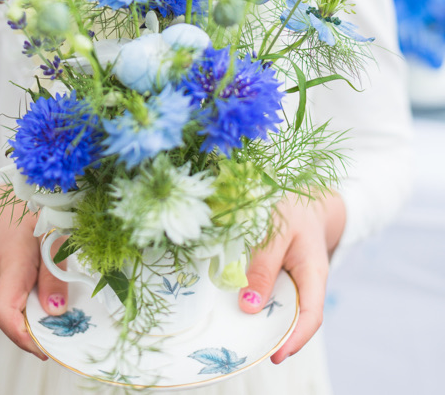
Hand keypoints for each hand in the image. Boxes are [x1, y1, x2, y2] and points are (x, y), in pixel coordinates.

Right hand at [0, 190, 68, 359]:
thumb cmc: (28, 216)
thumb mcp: (51, 233)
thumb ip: (54, 270)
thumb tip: (57, 311)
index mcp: (7, 267)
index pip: (4, 313)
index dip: (24, 337)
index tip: (48, 349)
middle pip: (13, 324)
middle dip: (41, 335)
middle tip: (74, 336)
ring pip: (16, 320)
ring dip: (39, 324)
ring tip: (69, 321)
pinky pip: (16, 312)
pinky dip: (34, 315)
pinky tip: (55, 310)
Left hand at [237, 191, 345, 362]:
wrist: (304, 197)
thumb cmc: (293, 209)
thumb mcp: (278, 232)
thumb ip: (264, 265)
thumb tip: (249, 306)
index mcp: (314, 273)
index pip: (311, 316)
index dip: (295, 339)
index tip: (275, 355)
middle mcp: (307, 283)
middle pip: (296, 320)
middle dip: (277, 339)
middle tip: (249, 352)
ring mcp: (295, 280)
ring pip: (282, 309)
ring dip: (265, 323)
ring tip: (241, 336)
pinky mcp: (282, 275)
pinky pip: (273, 295)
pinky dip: (259, 304)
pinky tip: (239, 307)